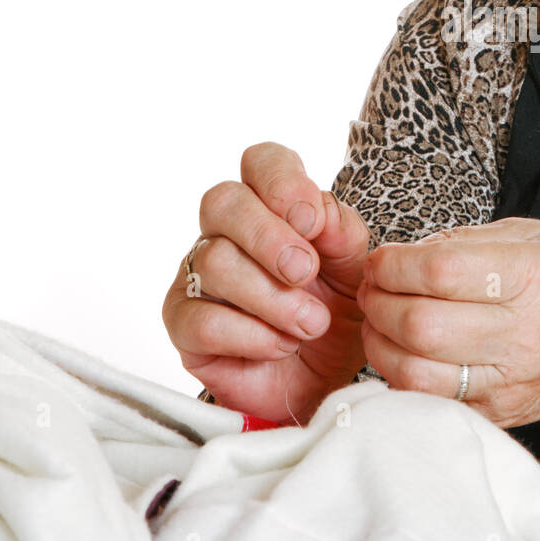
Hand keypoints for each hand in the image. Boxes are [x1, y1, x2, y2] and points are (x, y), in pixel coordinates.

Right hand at [162, 142, 369, 424]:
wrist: (324, 379)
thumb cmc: (336, 311)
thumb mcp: (357, 270)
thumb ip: (343, 233)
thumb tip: (320, 211)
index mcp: (271, 204)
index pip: (261, 161)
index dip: (283, 182)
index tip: (313, 222)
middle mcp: (226, 231)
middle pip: (223, 202)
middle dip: (270, 238)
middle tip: (307, 273)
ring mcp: (198, 275)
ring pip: (215, 261)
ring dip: (274, 299)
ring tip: (310, 325)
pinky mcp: (183, 323)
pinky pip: (203, 319)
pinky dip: (253, 336)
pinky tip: (281, 345)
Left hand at [356, 217, 539, 455]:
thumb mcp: (534, 236)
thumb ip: (466, 242)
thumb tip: (403, 254)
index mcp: (532, 276)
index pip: (440, 271)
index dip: (394, 263)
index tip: (382, 259)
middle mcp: (522, 334)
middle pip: (420, 326)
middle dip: (378, 302)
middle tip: (373, 288)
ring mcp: (509, 381)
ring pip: (415, 373)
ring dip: (379, 343)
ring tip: (380, 320)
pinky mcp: (498, 413)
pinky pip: (429, 401)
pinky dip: (402, 376)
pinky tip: (403, 352)